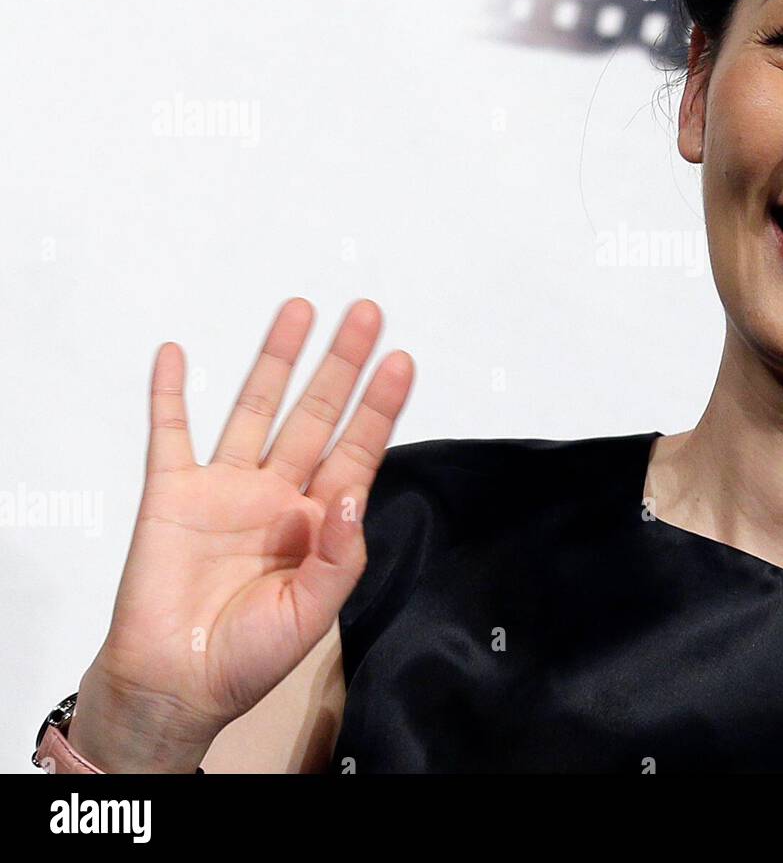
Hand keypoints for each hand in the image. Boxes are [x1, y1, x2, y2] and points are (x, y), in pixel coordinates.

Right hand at [68, 298, 412, 770]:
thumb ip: (339, 554)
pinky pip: (171, 433)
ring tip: (299, 310)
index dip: (380, 407)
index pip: (357, 450)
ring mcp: (225, 488)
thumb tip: (350, 492)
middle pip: (316, 414)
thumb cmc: (248, 656)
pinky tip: (176, 354)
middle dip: (342, 364)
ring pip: (256, 408)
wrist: (176, 684)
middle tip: (366, 314)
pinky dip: (169, 393)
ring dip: (277, 360)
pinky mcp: (172, 493)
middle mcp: (277, 493)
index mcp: (317, 521)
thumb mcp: (312, 613)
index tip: (401, 361)